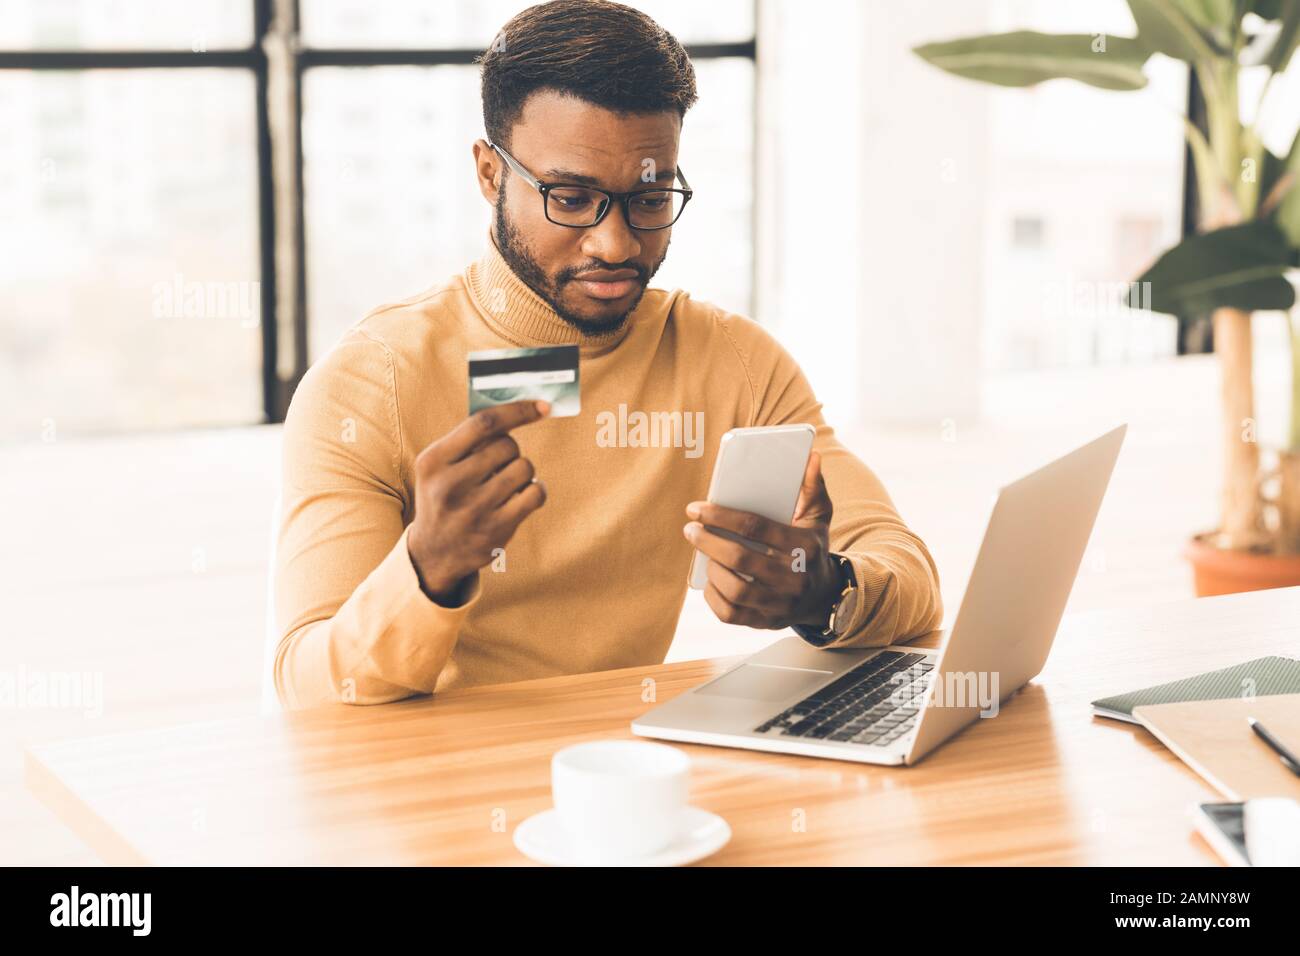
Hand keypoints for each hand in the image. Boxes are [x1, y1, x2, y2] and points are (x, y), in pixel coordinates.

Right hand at [407, 400, 549, 604]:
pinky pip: (535, 494)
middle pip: (507, 445)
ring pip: (524, 467)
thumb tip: (518, 409)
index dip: (517, 410)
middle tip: (499, 464)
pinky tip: (524, 495)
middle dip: (511, 449)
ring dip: (522, 470)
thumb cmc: (444, 495)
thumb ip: (468, 439)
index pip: (483, 424)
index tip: (541, 406)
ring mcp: (474, 510)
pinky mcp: (496, 530)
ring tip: (506, 483)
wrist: (434, 551)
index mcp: (433, 461)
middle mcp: (450, 485)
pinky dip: (536, 489)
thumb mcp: (438, 466)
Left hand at [683, 450, 840, 629]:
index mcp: (804, 546)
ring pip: (735, 589)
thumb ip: (813, 487)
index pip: (754, 526)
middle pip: (740, 558)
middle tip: (690, 529)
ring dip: (711, 568)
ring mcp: (781, 604)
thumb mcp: (818, 518)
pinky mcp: (767, 623)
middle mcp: (794, 578)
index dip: (720, 515)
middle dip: (708, 541)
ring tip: (702, 552)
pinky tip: (709, 578)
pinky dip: (713, 596)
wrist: (825, 596)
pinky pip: (730, 614)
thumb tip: (811, 456)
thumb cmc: (813, 548)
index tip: (696, 508)